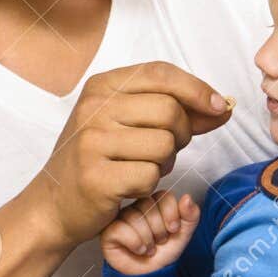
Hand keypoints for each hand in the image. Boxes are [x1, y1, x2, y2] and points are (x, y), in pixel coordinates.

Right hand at [37, 61, 232, 250]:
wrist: (54, 203)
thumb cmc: (99, 160)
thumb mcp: (128, 124)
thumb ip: (173, 110)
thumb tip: (223, 107)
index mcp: (101, 86)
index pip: (160, 73)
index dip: (197, 89)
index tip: (220, 106)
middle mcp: (94, 108)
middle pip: (169, 110)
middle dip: (182, 133)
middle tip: (167, 149)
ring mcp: (92, 142)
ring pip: (164, 145)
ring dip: (165, 163)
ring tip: (143, 168)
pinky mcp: (97, 177)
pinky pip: (150, 176)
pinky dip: (149, 186)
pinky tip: (129, 186)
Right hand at [100, 191, 199, 275]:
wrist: (150, 276)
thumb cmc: (163, 254)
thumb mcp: (183, 235)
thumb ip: (190, 215)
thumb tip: (187, 198)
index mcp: (153, 204)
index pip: (163, 195)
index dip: (171, 214)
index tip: (173, 229)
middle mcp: (135, 207)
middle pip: (148, 205)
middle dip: (159, 229)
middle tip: (159, 241)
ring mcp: (120, 218)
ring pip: (135, 217)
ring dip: (147, 239)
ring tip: (149, 248)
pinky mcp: (109, 231)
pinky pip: (121, 229)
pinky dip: (135, 243)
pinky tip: (138, 250)